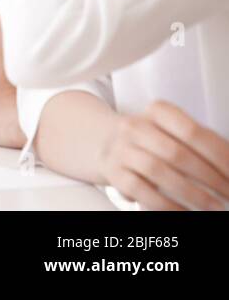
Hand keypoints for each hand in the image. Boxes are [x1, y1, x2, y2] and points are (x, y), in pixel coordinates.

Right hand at [100, 100, 228, 209]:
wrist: (106, 140)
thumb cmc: (152, 139)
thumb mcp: (173, 131)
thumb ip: (200, 144)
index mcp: (157, 111)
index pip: (193, 132)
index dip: (218, 155)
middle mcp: (135, 127)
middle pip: (177, 153)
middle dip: (210, 178)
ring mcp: (121, 149)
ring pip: (158, 171)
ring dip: (192, 193)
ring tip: (214, 206)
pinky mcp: (113, 171)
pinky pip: (141, 190)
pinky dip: (167, 205)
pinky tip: (185, 211)